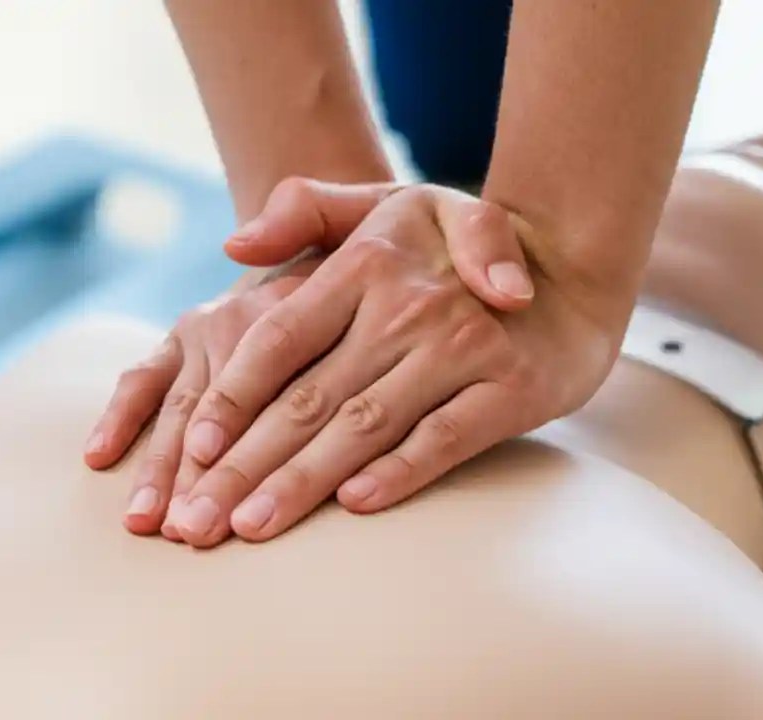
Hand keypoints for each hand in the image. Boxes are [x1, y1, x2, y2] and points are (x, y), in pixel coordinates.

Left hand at [83, 178, 534, 537]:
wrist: (569, 270)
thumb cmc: (455, 248)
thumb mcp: (386, 203)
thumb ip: (307, 212)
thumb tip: (232, 246)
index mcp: (366, 264)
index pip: (280, 337)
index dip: (233, 395)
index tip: (192, 448)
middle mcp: (408, 307)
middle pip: (309, 397)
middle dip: (245, 464)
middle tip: (197, 519)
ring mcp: (462, 349)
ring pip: (365, 426)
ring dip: (303, 481)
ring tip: (252, 526)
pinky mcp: (510, 390)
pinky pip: (443, 438)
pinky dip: (398, 472)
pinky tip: (353, 505)